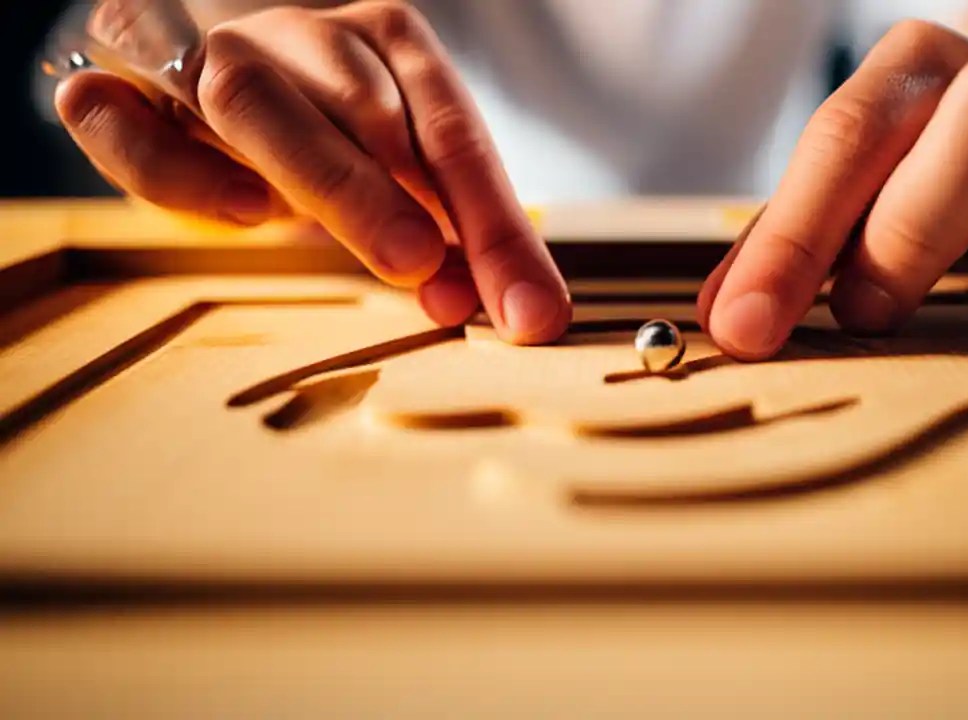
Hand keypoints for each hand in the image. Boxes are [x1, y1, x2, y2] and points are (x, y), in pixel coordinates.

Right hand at [56, 0, 570, 343]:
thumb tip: (500, 310)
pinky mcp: (128, 89)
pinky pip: (125, 119)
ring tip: (375, 254)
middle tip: (431, 274)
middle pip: (356, 105)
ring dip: (318, 180)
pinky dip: (178, 168)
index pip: (453, 131)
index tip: (530, 314)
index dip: (495, 226)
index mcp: (389, 43)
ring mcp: (212, 55)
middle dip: (399, 197)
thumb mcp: (407, 183)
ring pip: (248, 96)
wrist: (225, 85)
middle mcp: (304, 37)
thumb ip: (455, 238)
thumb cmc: (336, 139)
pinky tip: (245, 211)